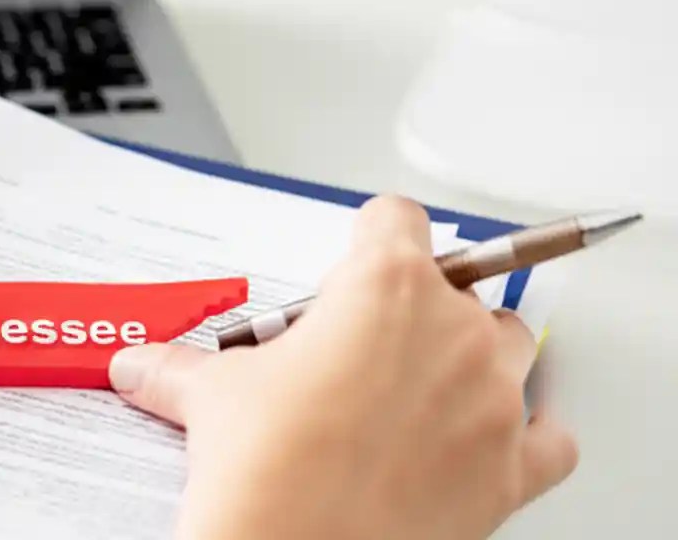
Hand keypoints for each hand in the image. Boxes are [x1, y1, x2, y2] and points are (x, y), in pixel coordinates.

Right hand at [108, 196, 576, 539]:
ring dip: (473, 359)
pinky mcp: (510, 470)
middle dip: (409, 312)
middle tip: (357, 354)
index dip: (369, 237)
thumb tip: (140, 368)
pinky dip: (527, 434)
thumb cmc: (264, 468)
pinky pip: (549, 436)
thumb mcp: (212, 396)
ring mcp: (492, 401)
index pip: (396, 220)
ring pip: (511, 347)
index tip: (356, 263)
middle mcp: (451, 332)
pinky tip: (490, 437)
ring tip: (419, 388)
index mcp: (383, 287)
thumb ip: (179, 368)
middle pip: (453, 288)